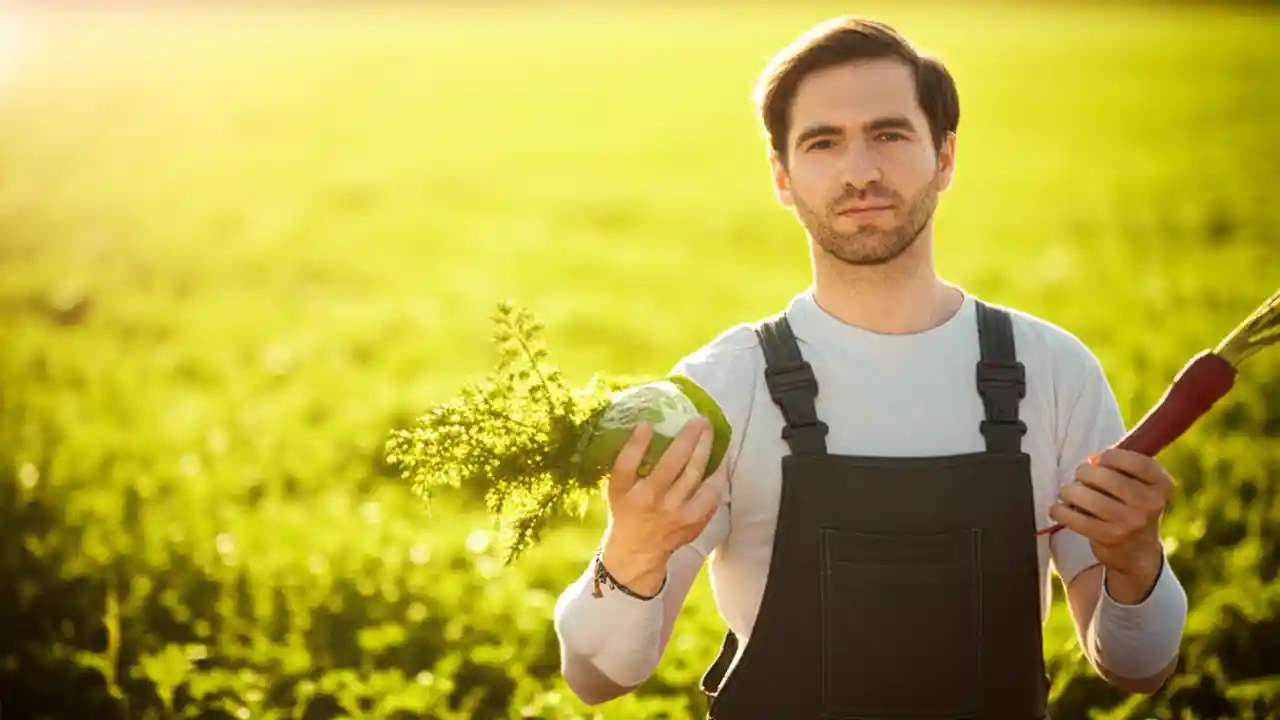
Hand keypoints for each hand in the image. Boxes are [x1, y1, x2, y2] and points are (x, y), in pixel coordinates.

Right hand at [599, 417, 726, 593]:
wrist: (638, 551)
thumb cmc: (627, 511)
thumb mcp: (616, 488)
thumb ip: (627, 458)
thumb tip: (646, 424)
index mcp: (629, 493)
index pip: (629, 464)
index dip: (638, 443)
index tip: (647, 423)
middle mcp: (653, 502)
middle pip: (672, 466)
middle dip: (688, 439)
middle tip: (699, 420)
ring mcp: (676, 513)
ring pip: (694, 477)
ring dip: (705, 452)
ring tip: (710, 433)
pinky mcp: (693, 521)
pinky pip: (710, 495)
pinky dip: (717, 477)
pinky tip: (721, 461)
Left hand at [1049, 448, 1172, 594]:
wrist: (1138, 552)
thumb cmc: (1132, 507)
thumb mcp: (1140, 485)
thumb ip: (1122, 467)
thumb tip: (1092, 460)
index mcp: (1162, 485)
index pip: (1137, 461)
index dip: (1112, 456)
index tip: (1099, 459)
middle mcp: (1150, 504)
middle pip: (1107, 477)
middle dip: (1085, 472)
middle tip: (1079, 476)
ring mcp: (1131, 522)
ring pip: (1089, 497)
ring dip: (1070, 491)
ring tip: (1066, 492)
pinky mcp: (1110, 537)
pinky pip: (1077, 519)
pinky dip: (1061, 511)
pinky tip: (1057, 509)